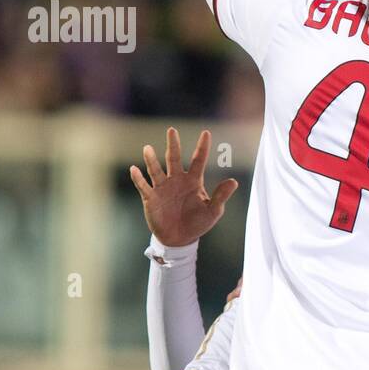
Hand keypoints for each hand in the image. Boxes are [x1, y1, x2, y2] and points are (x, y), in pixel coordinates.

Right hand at [129, 127, 238, 246]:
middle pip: (174, 158)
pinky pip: (143, 186)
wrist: (179, 239)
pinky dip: (138, 178)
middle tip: (172, 130)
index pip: (198, 160)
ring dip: (151, 160)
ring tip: (148, 148)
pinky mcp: (151, 198)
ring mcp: (162, 188)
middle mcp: (177, 180)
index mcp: (193, 181)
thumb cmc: (198, 223)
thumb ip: (221, 196)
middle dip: (173, 145)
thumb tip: (234, 181)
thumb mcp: (213, 211)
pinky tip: (134, 169)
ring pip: (156, 170)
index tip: (206, 133)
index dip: (202, 147)